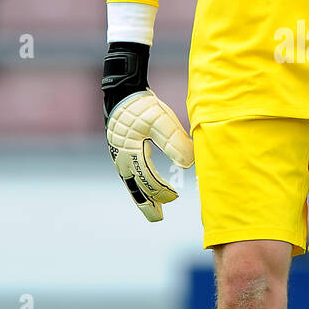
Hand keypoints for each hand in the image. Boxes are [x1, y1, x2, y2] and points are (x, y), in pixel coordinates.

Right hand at [103, 42, 193, 221]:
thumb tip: (190, 164)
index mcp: (130, 155)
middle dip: (147, 204)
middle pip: (134, 188)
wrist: (121, 90)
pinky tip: (148, 185)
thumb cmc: (141, 104)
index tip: (175, 196)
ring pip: (131, 183)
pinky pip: (130, 173)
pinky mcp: (121, 150)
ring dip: (142, 196)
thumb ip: (175, 142)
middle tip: (158, 218)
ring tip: (154, 208)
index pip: (148, 181)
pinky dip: (139, 183)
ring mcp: (119, 155)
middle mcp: (121, 159)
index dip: (161, 192)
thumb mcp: (161, 121)